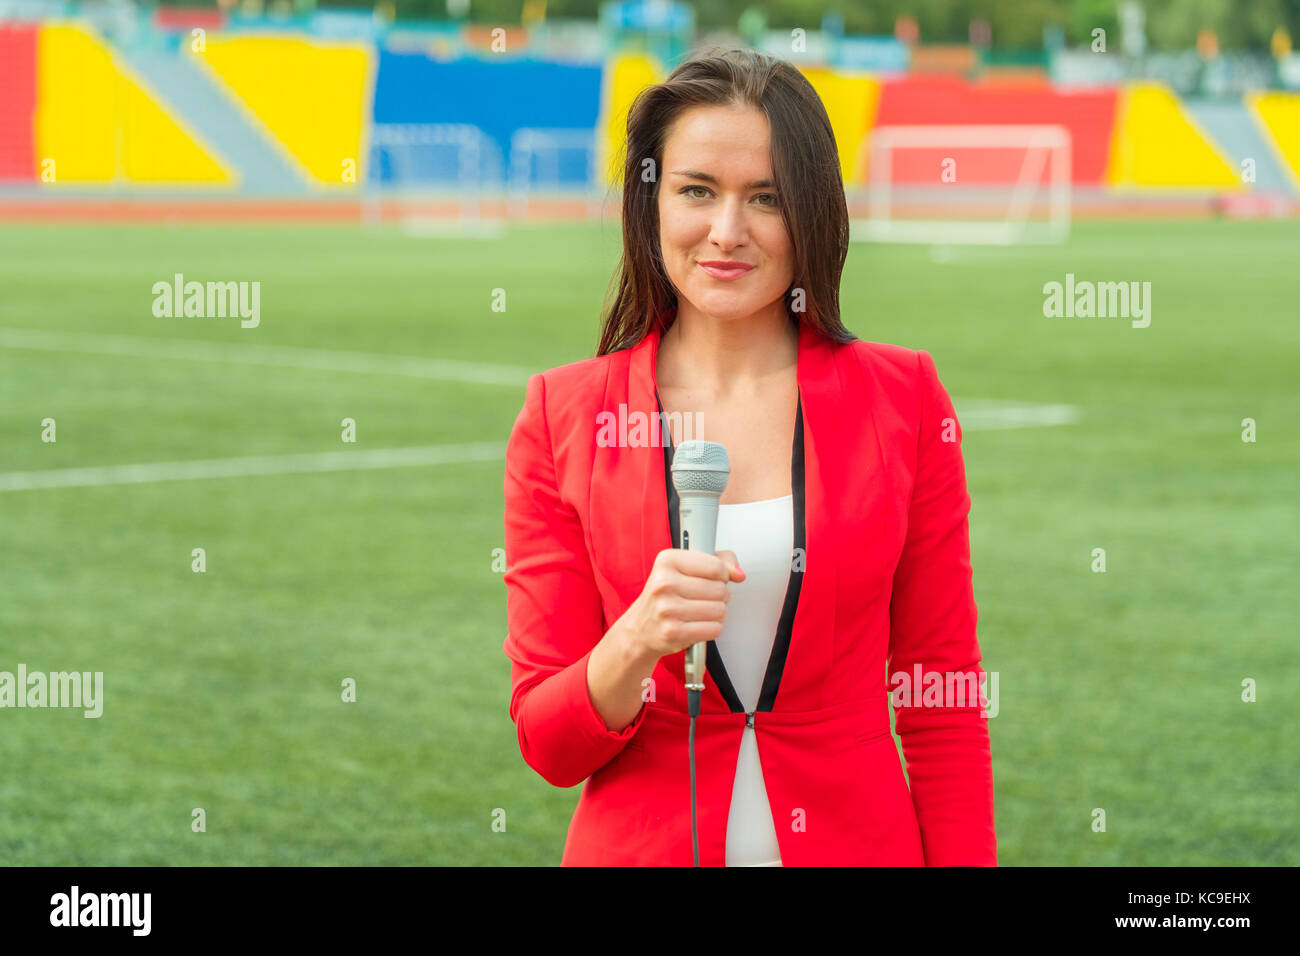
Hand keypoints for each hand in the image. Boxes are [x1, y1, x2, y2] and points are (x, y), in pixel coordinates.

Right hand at [614, 548, 745, 660]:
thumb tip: (739, 574)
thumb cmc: (667, 595)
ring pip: (720, 610)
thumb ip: (720, 561)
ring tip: (700, 612)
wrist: (640, 628)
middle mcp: (664, 583)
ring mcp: (667, 609)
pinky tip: (697, 624)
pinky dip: (711, 628)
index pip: (716, 566)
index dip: (722, 575)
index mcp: (667, 561)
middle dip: (720, 596)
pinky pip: (714, 629)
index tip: (713, 578)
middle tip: (704, 598)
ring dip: (717, 613)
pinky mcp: (673, 632)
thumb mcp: (687, 567)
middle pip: (720, 589)